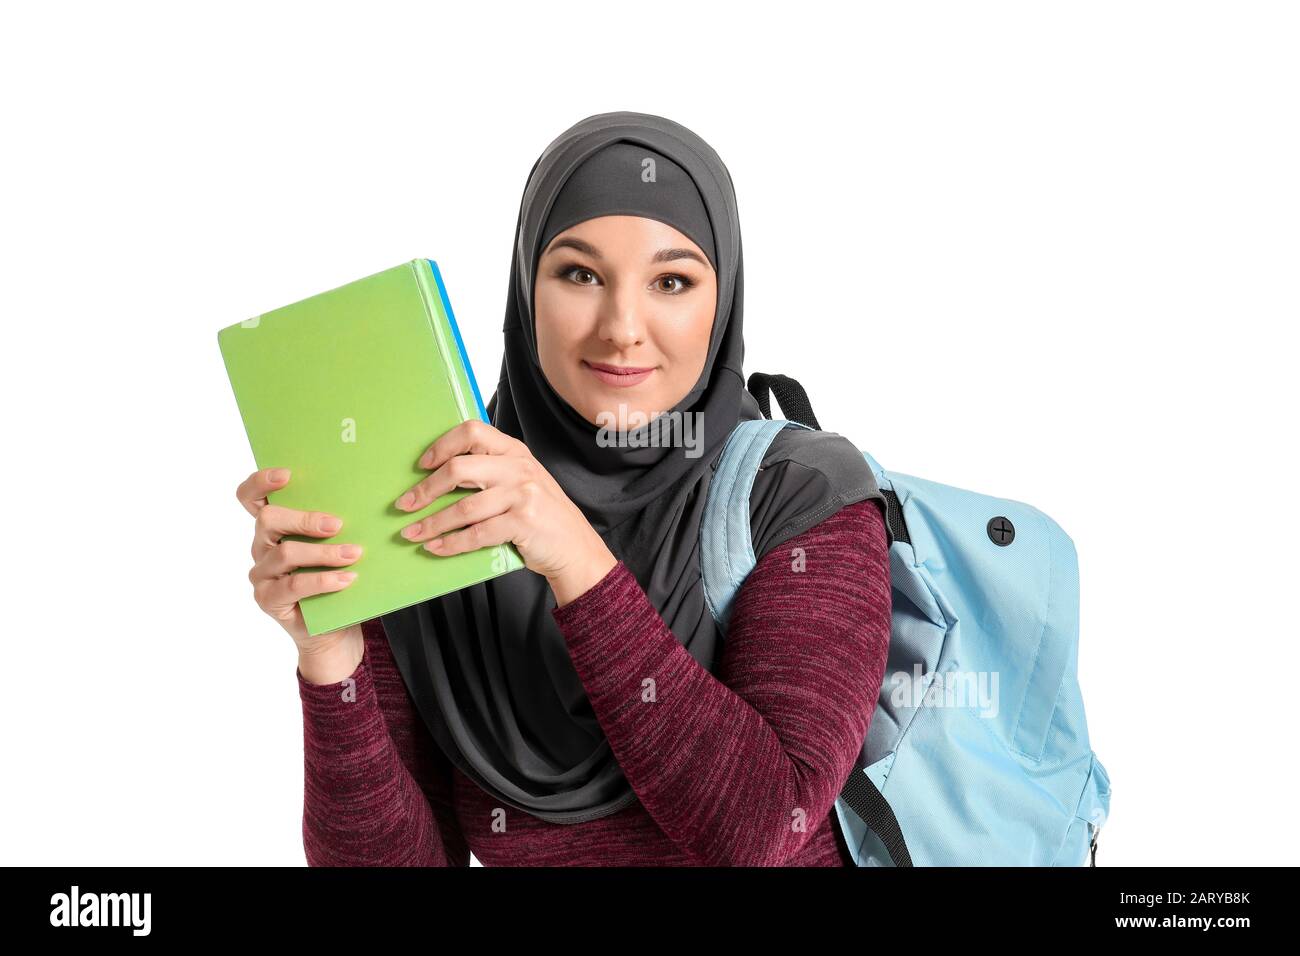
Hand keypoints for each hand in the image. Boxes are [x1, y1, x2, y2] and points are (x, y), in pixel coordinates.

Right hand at [236, 467, 364, 673]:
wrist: (333, 629)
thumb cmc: (336, 577)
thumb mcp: (335, 545)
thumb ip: (333, 525)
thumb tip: (363, 498)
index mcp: (274, 527)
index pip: (251, 497)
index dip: (261, 482)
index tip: (287, 474)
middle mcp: (261, 546)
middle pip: (268, 519)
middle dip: (304, 518)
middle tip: (337, 524)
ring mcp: (262, 574)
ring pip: (285, 553)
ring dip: (324, 552)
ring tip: (354, 554)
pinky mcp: (268, 599)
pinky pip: (293, 585)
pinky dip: (323, 581)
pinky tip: (347, 579)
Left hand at [393, 419, 616, 605]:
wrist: (575, 547)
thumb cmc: (541, 515)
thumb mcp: (521, 482)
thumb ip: (491, 472)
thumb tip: (438, 477)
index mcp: (514, 451)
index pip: (472, 432)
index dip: (442, 446)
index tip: (421, 465)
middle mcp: (518, 467)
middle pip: (459, 468)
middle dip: (425, 489)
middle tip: (404, 505)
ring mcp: (523, 494)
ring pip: (464, 507)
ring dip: (432, 523)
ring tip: (411, 533)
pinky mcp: (523, 522)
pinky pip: (477, 534)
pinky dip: (451, 543)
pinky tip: (436, 548)